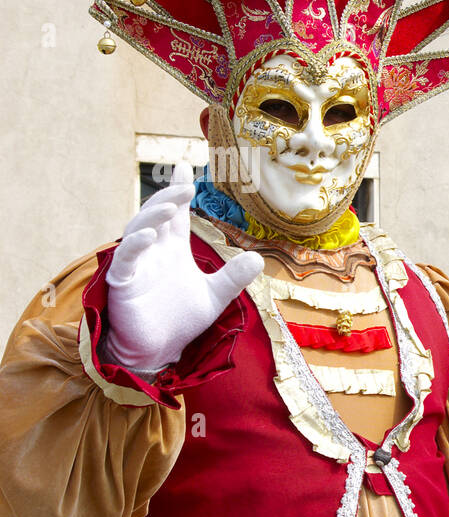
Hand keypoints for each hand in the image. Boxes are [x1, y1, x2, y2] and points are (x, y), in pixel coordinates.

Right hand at [102, 164, 263, 371]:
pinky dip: (135, 245)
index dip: (179, 189)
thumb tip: (258, 258)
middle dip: (169, 197)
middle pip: (157, 214)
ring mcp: (136, 265)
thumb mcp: (216, 296)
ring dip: (153, 216)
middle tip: (185, 186)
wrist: (159, 350)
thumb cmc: (181, 320)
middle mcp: (153, 251)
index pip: (177, 213)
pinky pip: (125, 259)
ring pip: (138, 230)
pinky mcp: (123, 283)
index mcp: (173, 249)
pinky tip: (150, 236)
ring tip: (171, 206)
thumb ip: (233, 277)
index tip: (185, 166)